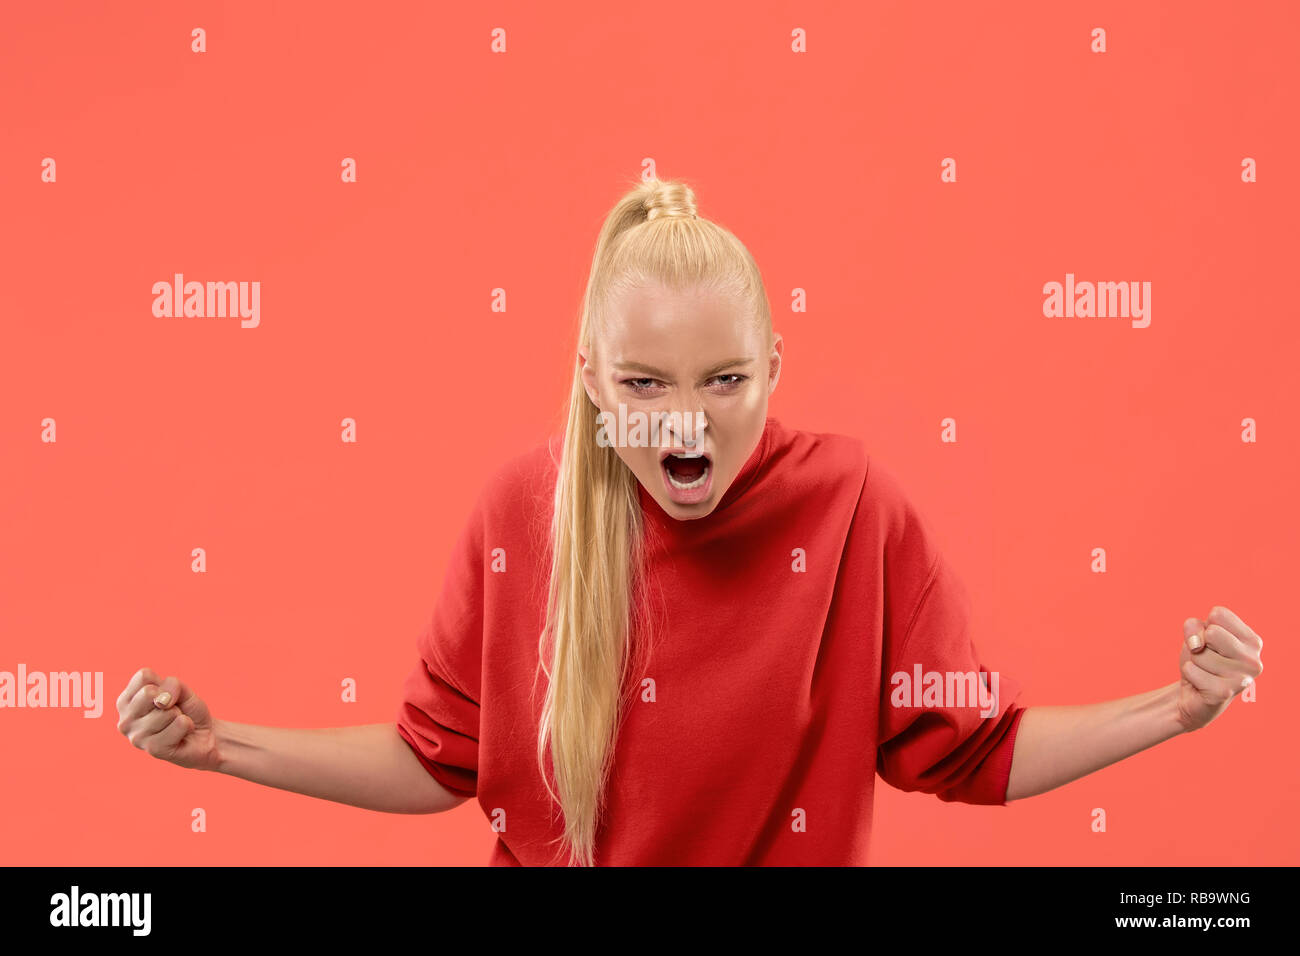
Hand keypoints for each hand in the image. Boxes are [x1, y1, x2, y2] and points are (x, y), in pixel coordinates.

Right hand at [116, 667, 220, 771]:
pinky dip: (188, 725)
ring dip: (179, 715)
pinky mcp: (153, 749)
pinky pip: (180, 725)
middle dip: (170, 700)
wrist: (204, 735)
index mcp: (126, 702)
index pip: (143, 676)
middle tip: (172, 712)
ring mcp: (137, 737)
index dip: (164, 683)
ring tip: (176, 724)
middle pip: (148, 693)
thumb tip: (162, 700)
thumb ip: (171, 685)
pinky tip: (181, 734)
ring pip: (167, 711)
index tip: (166, 696)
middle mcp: (125, 721)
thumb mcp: (180, 688)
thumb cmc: (186, 710)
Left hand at [1176, 606, 1262, 733]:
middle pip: (1212, 633)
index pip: (1219, 614)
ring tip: (1204, 672)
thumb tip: (1197, 645)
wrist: (1194, 695)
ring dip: (1194, 661)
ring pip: (1199, 653)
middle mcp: (1254, 661)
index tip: (1211, 643)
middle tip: (1206, 659)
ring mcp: (1242, 679)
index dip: (1206, 626)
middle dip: (1199, 644)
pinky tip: (1200, 684)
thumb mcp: (1195, 634)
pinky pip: (1191, 670)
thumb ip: (1193, 626)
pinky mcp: (1224, 693)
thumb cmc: (1200, 659)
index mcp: (1253, 641)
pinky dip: (1189, 674)